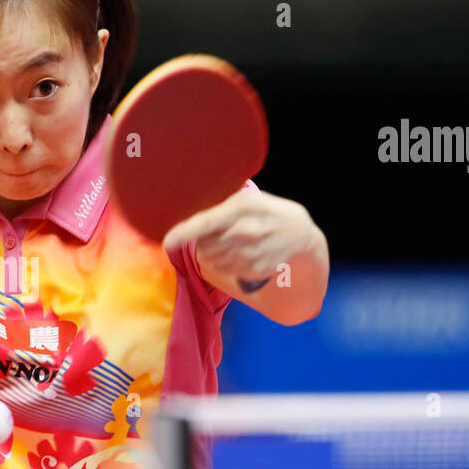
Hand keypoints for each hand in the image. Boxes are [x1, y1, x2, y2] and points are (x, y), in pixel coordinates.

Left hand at [161, 187, 314, 282]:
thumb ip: (222, 204)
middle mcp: (247, 231)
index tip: (168, 241)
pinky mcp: (254, 269)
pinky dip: (223, 262)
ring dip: (211, 252)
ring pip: (212, 259)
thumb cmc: (266, 211)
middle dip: (200, 240)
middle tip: (213, 232)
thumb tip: (187, 207)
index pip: (207, 221)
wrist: (300, 234)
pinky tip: (237, 252)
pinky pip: (224, 269)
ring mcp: (252, 253)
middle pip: (204, 244)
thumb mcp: (249, 199)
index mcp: (243, 207)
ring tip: (227, 241)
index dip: (185, 232)